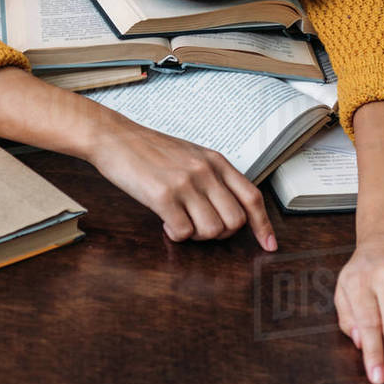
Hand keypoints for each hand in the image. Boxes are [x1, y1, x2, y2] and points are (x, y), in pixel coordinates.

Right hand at [89, 118, 277, 250]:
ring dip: (197, 236)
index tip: (268, 245)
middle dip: (220, 234)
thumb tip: (230, 211)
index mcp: (215, 160)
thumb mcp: (191, 154)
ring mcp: (185, 182)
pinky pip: (184, 232)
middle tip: (199, 227)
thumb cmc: (151, 149)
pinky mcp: (163, 195)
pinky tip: (165, 222)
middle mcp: (205, 170)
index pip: (251, 197)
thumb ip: (213, 177)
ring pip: (212, 231)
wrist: (115, 138)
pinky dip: (176, 235)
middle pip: (234, 221)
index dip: (263, 225)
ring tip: (180, 222)